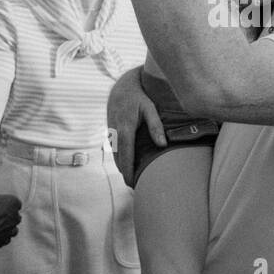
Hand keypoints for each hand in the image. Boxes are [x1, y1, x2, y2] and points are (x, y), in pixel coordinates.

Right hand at [108, 68, 164, 186]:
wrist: (122, 86)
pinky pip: (113, 150)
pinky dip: (119, 159)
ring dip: (122, 168)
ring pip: (114, 156)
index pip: (125, 157)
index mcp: (124, 129)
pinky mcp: (110, 131)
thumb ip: (156, 126)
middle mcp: (114, 133)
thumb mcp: (150, 108)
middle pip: (118, 160)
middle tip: (135, 187)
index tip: (133, 184)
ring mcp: (110, 133)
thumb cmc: (139, 96)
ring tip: (132, 180)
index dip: (129, 172)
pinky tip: (127, 166)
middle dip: (125, 174)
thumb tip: (163, 145)